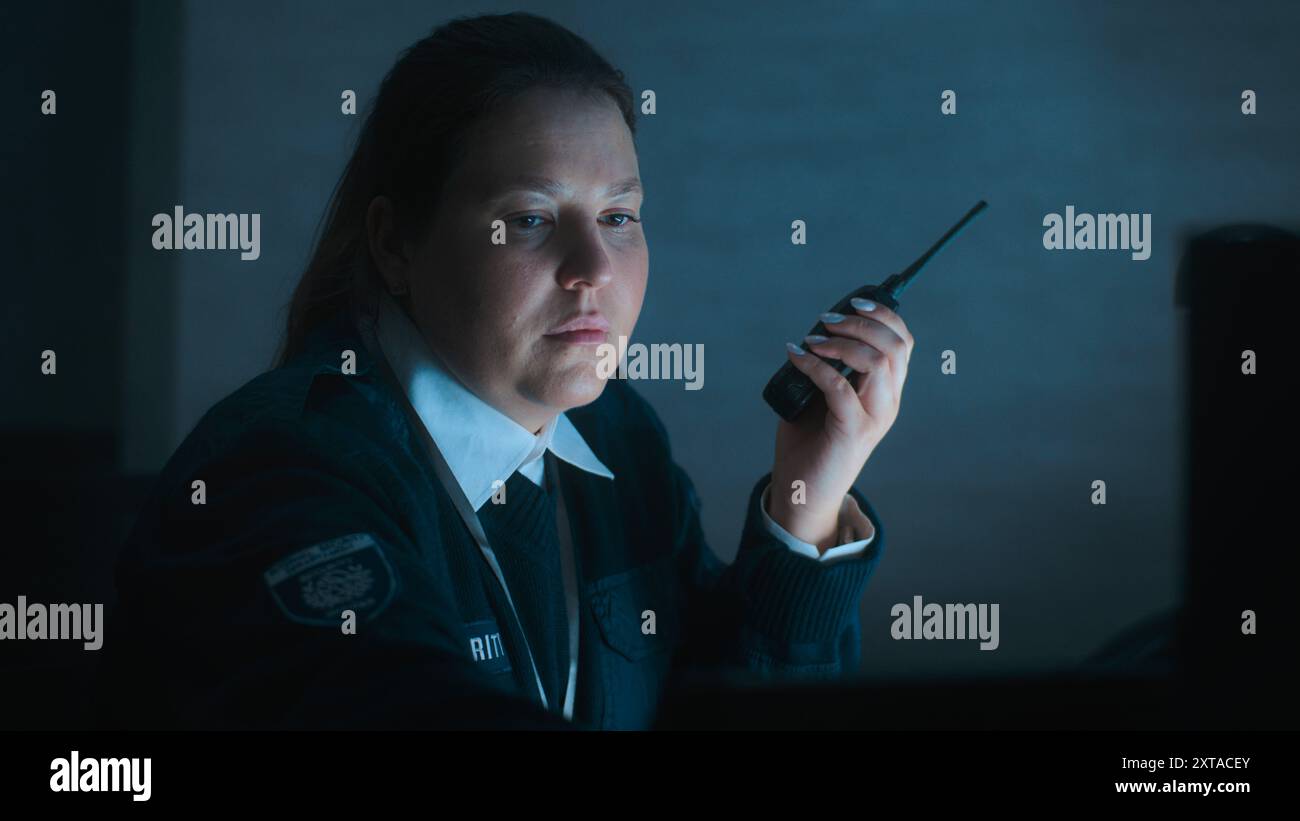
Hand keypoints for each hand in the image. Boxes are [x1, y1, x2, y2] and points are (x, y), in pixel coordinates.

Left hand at [767, 297, 912, 549]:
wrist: (803, 493)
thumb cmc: (809, 444)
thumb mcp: (822, 398)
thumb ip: (829, 369)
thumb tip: (814, 334)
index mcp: (887, 393)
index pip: (902, 343)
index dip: (883, 315)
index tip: (853, 302)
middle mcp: (888, 403)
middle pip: (895, 346)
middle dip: (861, 322)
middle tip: (826, 320)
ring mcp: (874, 418)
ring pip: (877, 362)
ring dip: (842, 341)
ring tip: (812, 339)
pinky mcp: (852, 432)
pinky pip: (838, 386)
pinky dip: (814, 365)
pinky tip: (795, 357)